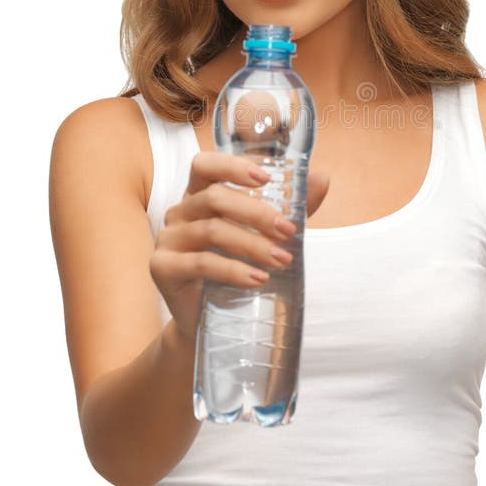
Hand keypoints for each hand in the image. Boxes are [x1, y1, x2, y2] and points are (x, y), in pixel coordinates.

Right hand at [150, 151, 328, 341]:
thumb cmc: (240, 267)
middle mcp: (179, 212)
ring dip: (252, 244)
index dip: (232, 166)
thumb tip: (322, 179)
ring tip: (283, 260)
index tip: (266, 177)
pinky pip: (201, 263)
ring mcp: (167, 239)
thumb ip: (292, 207)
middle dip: (257, 213)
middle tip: (289, 231)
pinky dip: (234, 270)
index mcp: (199, 195)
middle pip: (214, 197)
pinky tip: (259, 279)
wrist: (214, 320)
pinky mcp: (162, 268)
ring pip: (211, 230)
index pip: (205, 165)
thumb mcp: (268, 234)